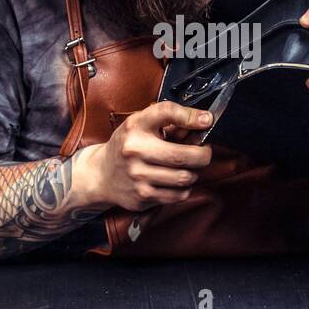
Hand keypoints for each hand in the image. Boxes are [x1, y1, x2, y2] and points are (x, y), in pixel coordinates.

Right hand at [75, 101, 213, 210]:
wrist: (101, 174)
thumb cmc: (127, 146)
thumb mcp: (141, 124)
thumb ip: (171, 121)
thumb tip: (204, 122)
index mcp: (135, 127)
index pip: (167, 112)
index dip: (191, 116)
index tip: (207, 120)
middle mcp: (135, 150)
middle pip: (184, 155)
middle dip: (203, 154)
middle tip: (203, 152)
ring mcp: (138, 176)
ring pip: (185, 177)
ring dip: (193, 172)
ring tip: (186, 167)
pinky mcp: (142, 196)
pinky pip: (178, 195)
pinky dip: (184, 188)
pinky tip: (175, 180)